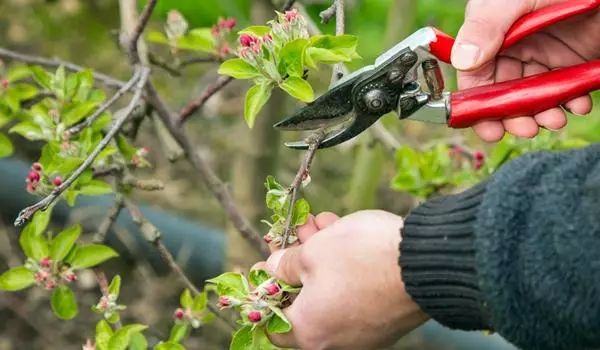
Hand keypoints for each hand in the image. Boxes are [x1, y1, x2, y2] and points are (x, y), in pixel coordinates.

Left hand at [251, 210, 428, 349]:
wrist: (426, 263)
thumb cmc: (360, 258)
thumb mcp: (313, 252)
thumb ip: (286, 263)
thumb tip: (275, 267)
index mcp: (309, 331)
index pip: (273, 321)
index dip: (266, 288)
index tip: (267, 262)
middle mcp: (335, 341)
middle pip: (304, 299)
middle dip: (298, 260)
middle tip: (298, 231)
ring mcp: (363, 333)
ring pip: (330, 291)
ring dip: (322, 257)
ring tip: (322, 224)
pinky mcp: (385, 320)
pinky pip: (354, 294)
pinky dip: (345, 268)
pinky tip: (344, 234)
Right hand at [452, 0, 599, 141]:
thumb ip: (487, 26)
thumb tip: (463, 61)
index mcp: (489, 32)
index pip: (475, 76)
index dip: (479, 105)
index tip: (491, 128)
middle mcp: (511, 45)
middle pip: (503, 92)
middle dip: (514, 116)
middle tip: (528, 129)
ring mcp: (540, 52)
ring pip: (532, 95)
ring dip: (543, 113)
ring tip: (556, 120)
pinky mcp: (568, 58)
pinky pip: (563, 87)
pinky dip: (570, 101)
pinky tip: (579, 103)